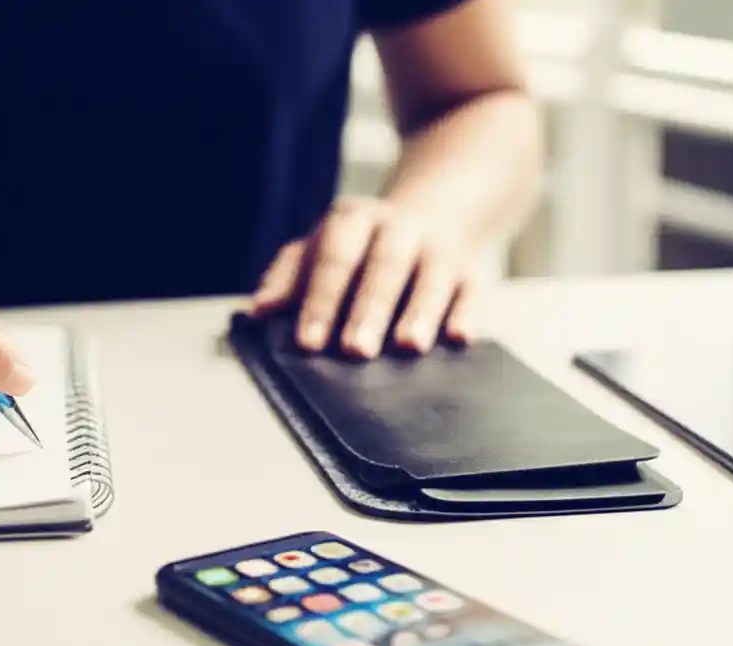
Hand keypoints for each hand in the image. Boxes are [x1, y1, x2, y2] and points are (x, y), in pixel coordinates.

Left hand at [249, 196, 480, 357]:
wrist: (438, 209)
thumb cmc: (363, 245)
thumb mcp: (322, 246)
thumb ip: (289, 277)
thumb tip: (259, 310)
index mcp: (353, 220)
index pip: (333, 258)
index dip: (320, 300)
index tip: (308, 342)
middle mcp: (399, 228)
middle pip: (383, 266)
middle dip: (369, 308)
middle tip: (355, 349)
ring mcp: (439, 248)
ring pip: (431, 277)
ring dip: (420, 311)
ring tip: (410, 345)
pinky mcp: (473, 271)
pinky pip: (473, 290)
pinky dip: (468, 313)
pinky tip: (460, 338)